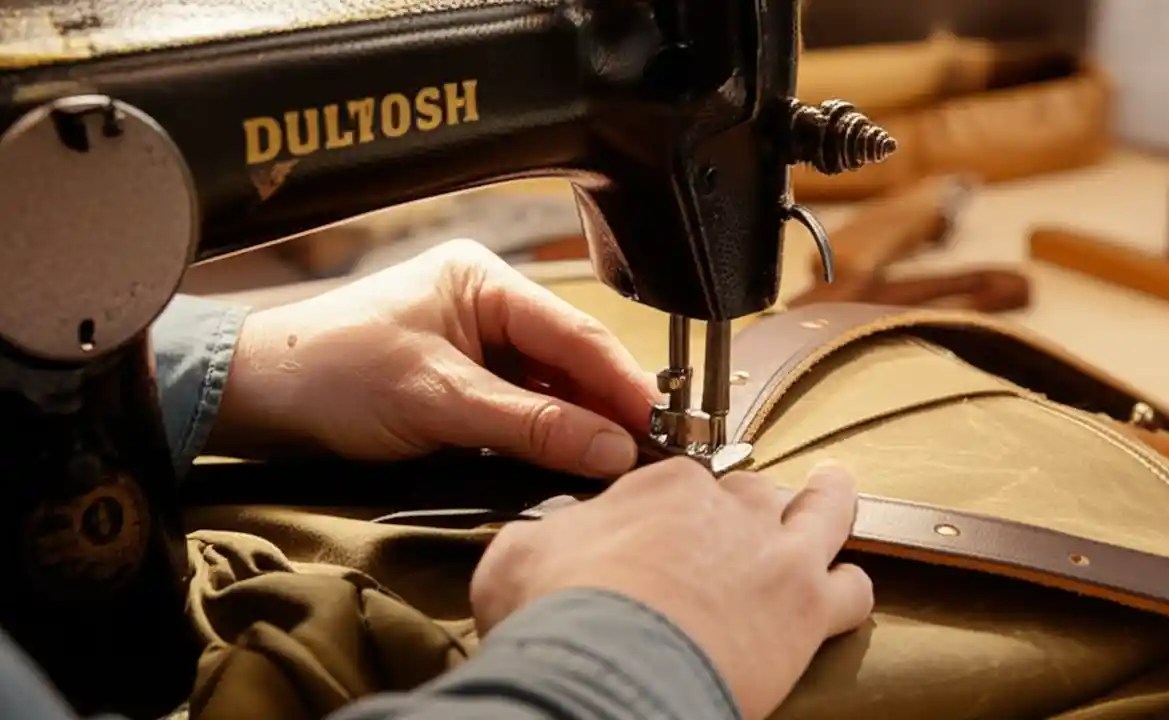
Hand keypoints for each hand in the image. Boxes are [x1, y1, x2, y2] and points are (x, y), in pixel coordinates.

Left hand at [210, 239, 657, 476]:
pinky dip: (546, 436)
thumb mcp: (440, 400)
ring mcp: (477, 345)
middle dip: (608, 407)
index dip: (623, 383)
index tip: (661, 426)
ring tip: (619, 465)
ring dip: (580, 426)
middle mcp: (488, 306)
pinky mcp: (464, 382)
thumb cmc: (333, 372)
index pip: (575, 332)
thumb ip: (531, 426)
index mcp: (485, 281)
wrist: (258, 395)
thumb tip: (612, 449)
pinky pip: (522, 409)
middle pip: (570, 361)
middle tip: (651, 455)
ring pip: (550, 389)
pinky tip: (572, 461)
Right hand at [470, 458, 873, 719]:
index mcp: (662, 488)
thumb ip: (552, 533)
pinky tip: (845, 591)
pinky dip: (851, 589)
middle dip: (743, 509)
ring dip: (829, 504)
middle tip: (730, 535)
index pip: (678, 484)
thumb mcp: (521, 553)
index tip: (659, 533)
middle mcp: (726, 508)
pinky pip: (852, 590)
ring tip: (832, 494)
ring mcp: (774, 555)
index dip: (669, 512)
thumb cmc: (559, 612)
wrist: (607, 672)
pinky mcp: (807, 610)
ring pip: (823, 511)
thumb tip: (553, 536)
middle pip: (751, 492)